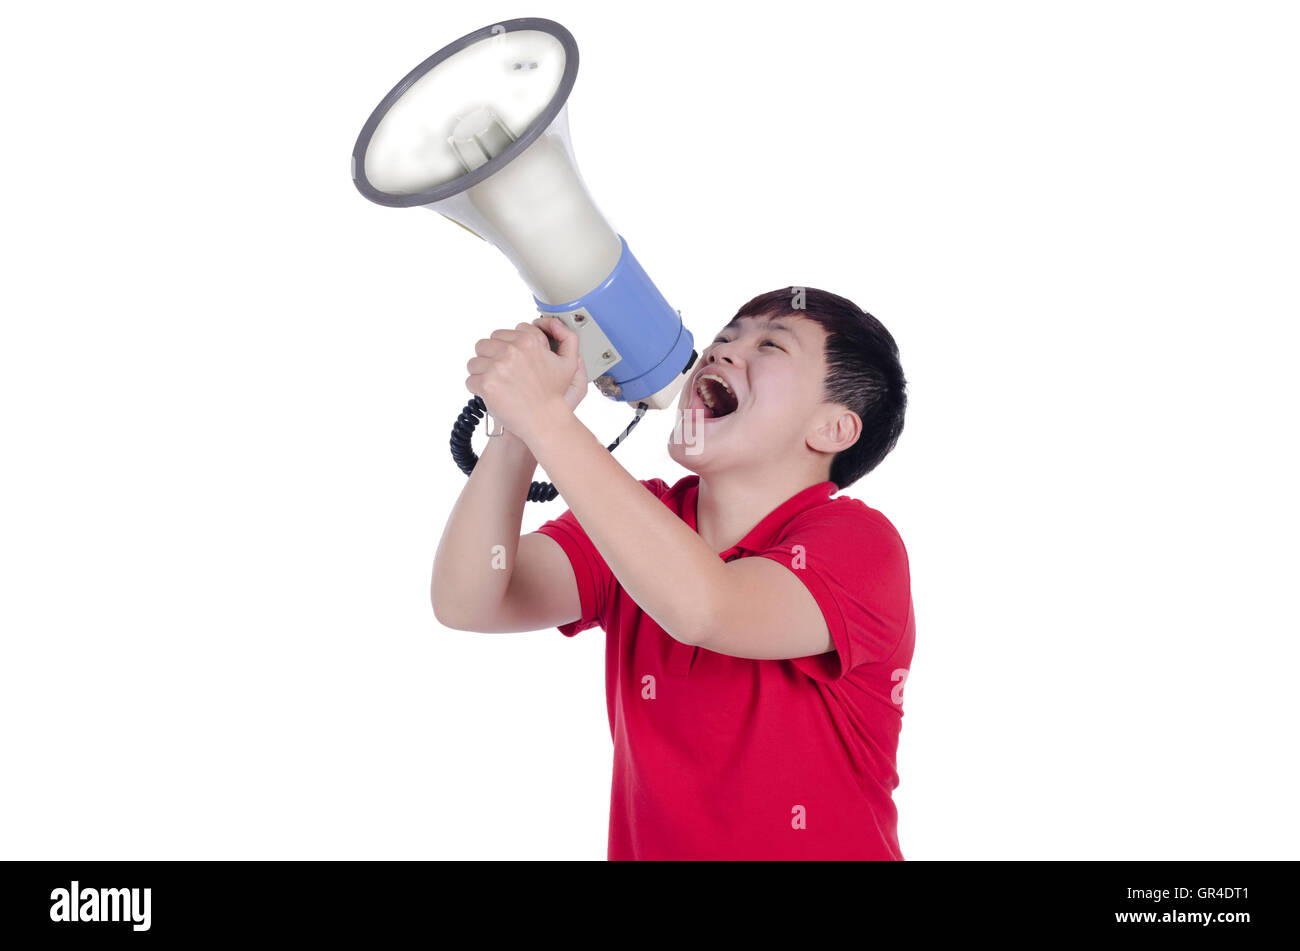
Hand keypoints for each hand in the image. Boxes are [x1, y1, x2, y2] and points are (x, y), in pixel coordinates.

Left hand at [465, 317, 586, 444]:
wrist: (545, 421)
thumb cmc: (554, 395)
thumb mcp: (569, 362)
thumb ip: (567, 338)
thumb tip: (551, 322)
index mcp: (529, 341)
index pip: (503, 333)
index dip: (507, 349)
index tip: (513, 363)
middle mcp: (512, 350)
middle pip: (485, 344)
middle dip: (491, 358)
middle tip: (503, 375)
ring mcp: (497, 366)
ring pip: (474, 362)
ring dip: (482, 374)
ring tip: (497, 385)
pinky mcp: (486, 384)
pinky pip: (470, 380)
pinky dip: (478, 390)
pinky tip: (493, 396)